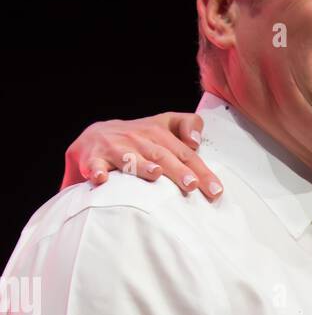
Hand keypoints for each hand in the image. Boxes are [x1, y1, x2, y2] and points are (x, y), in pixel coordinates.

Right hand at [62, 112, 223, 200]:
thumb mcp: (164, 126)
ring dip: (141, 165)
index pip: (185, 153)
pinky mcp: (93, 158)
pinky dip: (98, 171)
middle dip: (177, 170)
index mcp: (158, 132)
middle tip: (191, 184)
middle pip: (161, 155)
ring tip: (154, 174)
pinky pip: (95, 165)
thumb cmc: (138, 137)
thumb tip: (197, 140)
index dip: (201, 170)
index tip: (215, 189)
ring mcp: (116, 148)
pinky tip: (102, 179)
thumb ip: (187, 125)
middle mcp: (138, 138)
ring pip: (130, 158)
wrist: (94, 136)